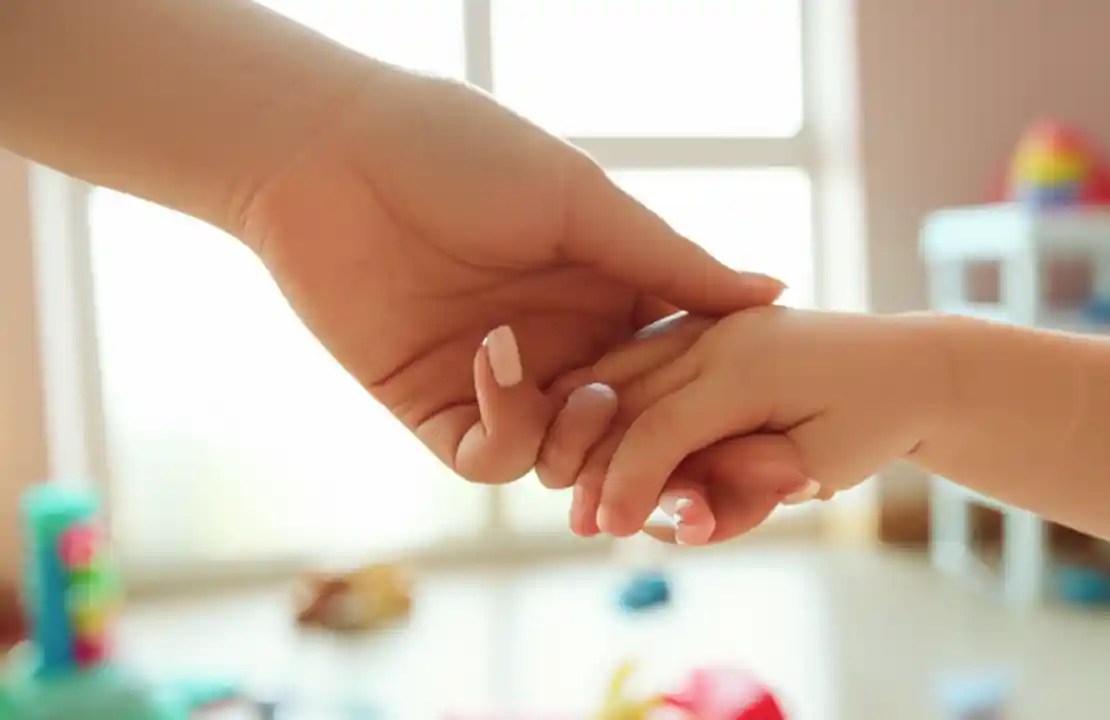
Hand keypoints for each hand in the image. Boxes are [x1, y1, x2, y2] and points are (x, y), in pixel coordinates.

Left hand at [236, 68, 783, 481]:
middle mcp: (559, 344)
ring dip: (585, 442)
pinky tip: (496, 359)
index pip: (674, 368)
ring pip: (565, 460)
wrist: (332, 152)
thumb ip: (673, 262)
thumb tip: (774, 293)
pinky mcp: (434, 407)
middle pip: (626, 430)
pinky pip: (491, 457)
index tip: (740, 407)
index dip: (705, 394)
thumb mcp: (584, 202)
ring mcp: (499, 382)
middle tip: (673, 436)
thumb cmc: (462, 152)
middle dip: (654, 441)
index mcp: (604, 293)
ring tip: (587, 395)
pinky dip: (508, 429)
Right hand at [544, 307, 949, 538]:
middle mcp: (718, 333)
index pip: (663, 425)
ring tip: (583, 492)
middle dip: (597, 464)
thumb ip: (749, 481)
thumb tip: (684, 499)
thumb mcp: (822, 464)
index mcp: (749, 365)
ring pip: (621, 371)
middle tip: (583, 523)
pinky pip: (639, 359)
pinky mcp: (704, 328)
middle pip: (627, 397)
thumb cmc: (871, 421)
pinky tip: (593, 440)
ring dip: (592, 431)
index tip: (611, 529)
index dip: (629, 480)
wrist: (906, 366)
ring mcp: (708, 323)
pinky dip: (610, 400)